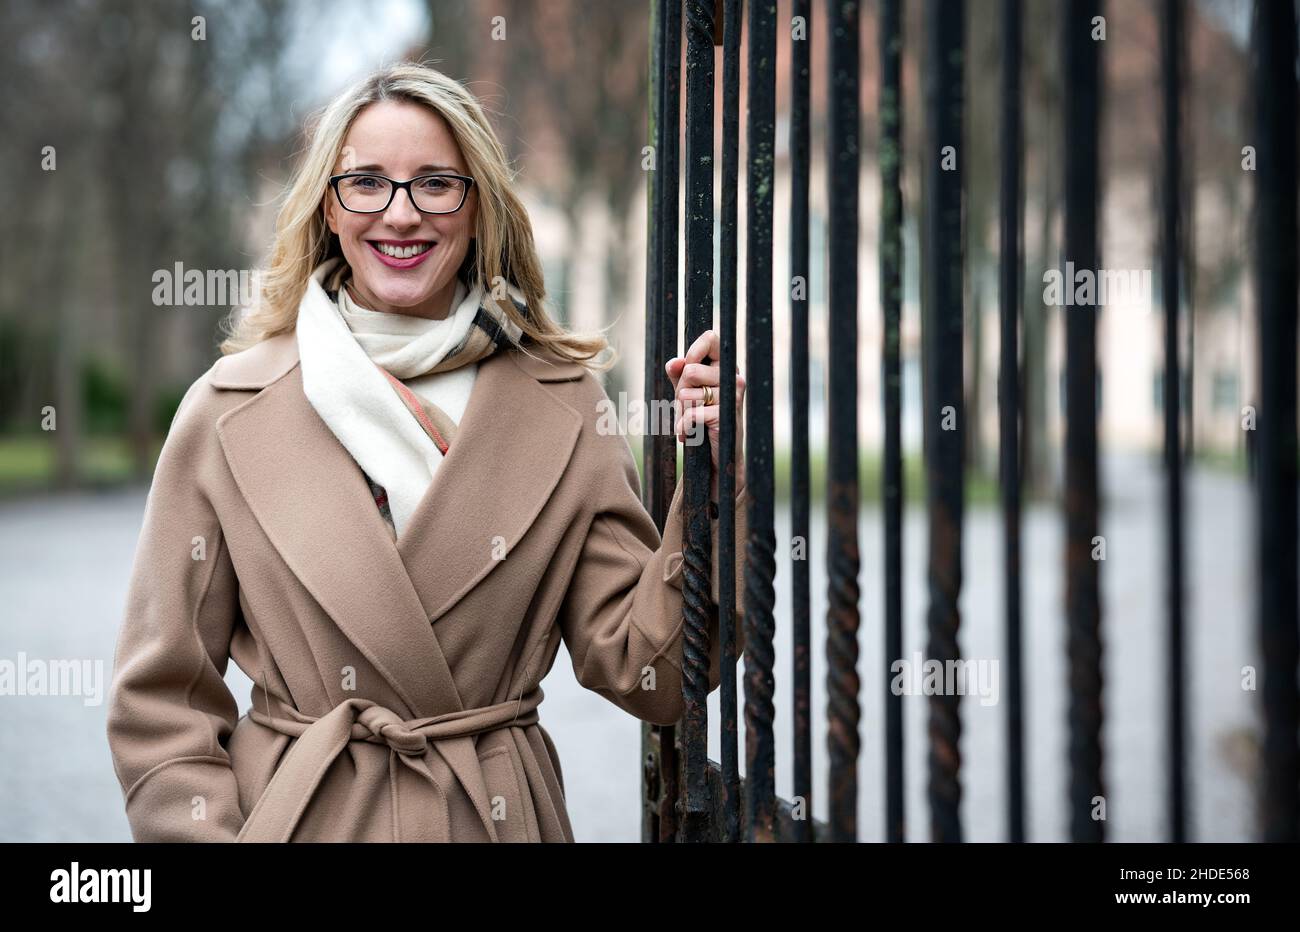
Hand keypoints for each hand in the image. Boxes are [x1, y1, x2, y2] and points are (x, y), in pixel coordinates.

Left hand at [665, 328, 745, 500]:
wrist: (717, 458)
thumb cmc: (703, 421)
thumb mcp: (688, 393)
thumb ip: (679, 375)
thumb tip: (673, 363)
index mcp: (726, 368)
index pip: (711, 339)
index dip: (693, 351)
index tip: (685, 368)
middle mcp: (734, 378)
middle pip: (690, 371)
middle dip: (680, 392)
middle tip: (686, 408)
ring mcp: (732, 397)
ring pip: (686, 393)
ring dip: (680, 412)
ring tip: (690, 423)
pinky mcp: (725, 417)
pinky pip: (690, 414)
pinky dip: (683, 427)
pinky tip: (689, 435)